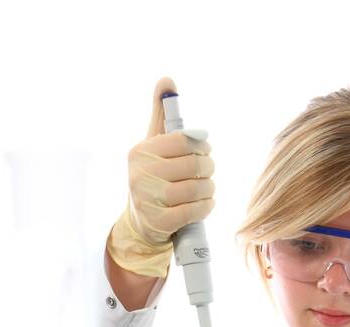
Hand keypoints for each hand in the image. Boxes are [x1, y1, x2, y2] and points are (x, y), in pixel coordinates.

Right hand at [107, 75, 215, 278]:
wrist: (140, 223)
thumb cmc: (152, 177)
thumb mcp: (152, 145)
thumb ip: (161, 114)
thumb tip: (167, 80)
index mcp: (141, 152)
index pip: (183, 141)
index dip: (202, 145)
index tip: (206, 150)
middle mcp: (141, 175)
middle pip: (193, 164)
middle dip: (208, 167)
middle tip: (208, 170)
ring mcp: (149, 200)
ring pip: (197, 187)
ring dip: (209, 187)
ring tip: (207, 187)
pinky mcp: (159, 222)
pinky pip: (195, 210)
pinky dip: (206, 206)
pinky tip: (206, 203)